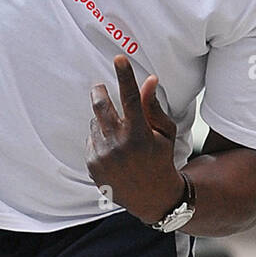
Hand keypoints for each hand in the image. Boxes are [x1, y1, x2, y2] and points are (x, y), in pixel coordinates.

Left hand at [85, 56, 184, 223]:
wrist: (151, 197)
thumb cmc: (160, 159)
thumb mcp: (164, 133)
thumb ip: (153, 106)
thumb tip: (149, 79)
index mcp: (140, 135)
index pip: (131, 98)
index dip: (125, 76)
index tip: (119, 58)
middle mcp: (119, 145)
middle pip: (101, 105)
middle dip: (99, 92)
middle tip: (100, 87)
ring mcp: (104, 156)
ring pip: (95, 122)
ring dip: (103, 120)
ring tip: (117, 132)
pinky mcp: (92, 164)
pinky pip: (91, 139)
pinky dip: (99, 137)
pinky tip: (113, 149)